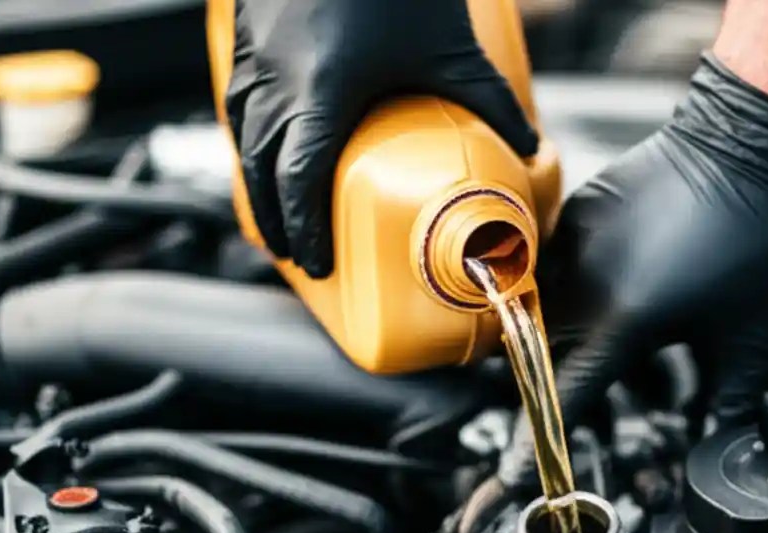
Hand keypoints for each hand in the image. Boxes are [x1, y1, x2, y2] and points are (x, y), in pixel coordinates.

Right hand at [224, 0, 537, 276]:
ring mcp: (255, 55)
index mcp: (322, 94)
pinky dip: (248, 135)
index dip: (303, 231)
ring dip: (254, 182)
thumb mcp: (451, 48)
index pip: (298, 182)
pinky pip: (238, 100)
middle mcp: (276, 80)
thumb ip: (492, 101)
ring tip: (274, 214)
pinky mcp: (248, 33)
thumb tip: (529, 148)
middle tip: (297, 256)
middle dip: (274, 220)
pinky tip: (263, 145)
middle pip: (260, 171)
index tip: (316, 264)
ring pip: (243, 136)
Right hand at [538, 53, 767, 431]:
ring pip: (544, 312)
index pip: (563, 399)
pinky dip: (575, 290)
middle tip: (602, 390)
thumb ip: (730, 402)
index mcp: (623, 323)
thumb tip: (727, 446)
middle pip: (542, 358)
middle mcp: (584, 284)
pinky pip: (555, 266)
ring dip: (564, 338)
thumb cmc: (759, 237)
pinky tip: (624, 284)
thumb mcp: (753, 336)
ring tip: (625, 331)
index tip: (513, 474)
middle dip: (559, 384)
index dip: (538, 445)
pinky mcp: (578, 211)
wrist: (748, 146)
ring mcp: (574, 241)